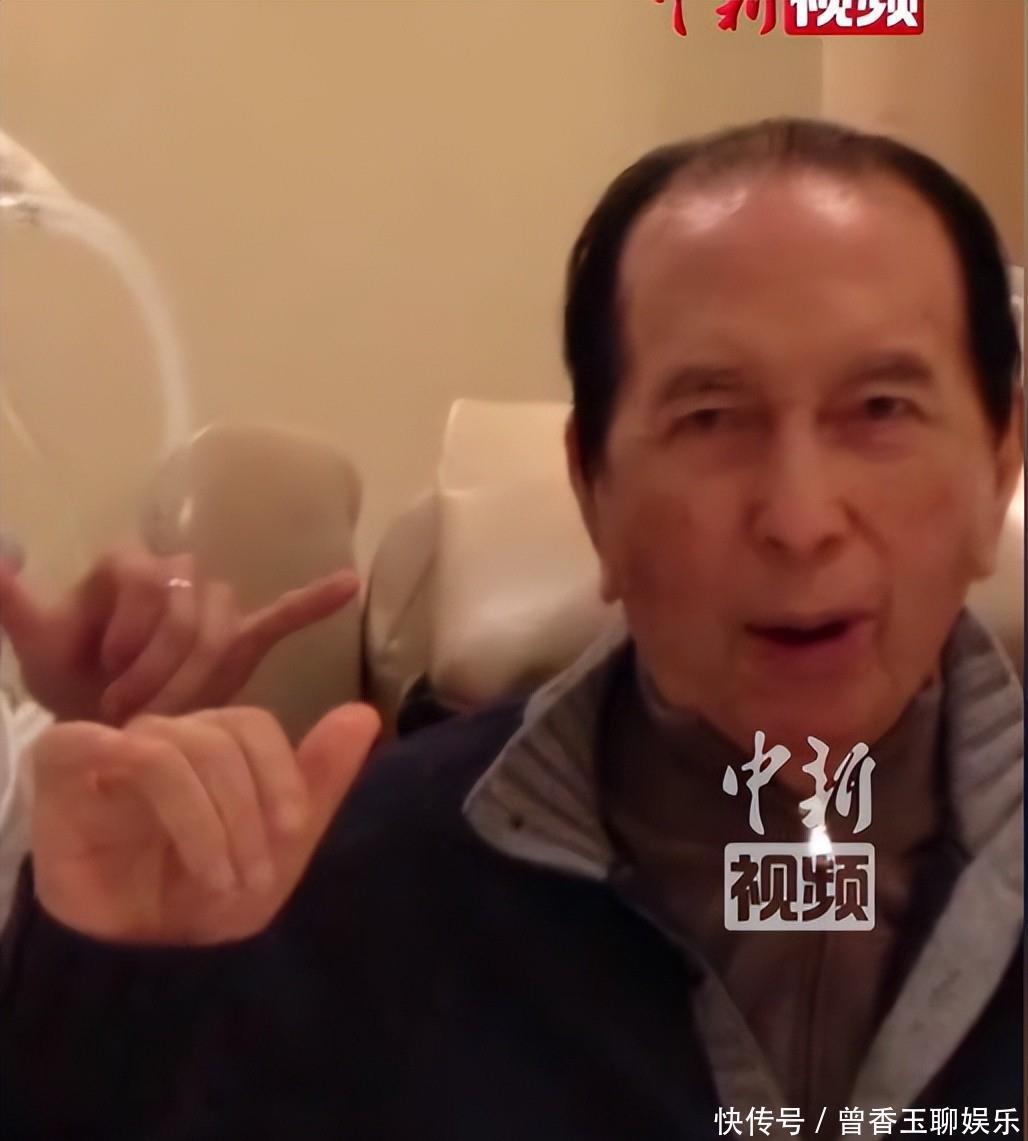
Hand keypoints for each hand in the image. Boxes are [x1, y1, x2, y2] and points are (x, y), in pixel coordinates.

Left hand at [0, 549, 359, 724]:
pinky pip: (282, 614)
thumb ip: (15, 603)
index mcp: (129, 566)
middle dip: (163, 671)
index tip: (105, 691)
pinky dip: (313, 601)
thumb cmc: (69, 677)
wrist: (104, 716)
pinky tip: (347, 585)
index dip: (129, 639)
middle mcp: (178, 574)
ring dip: (201, 676)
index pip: (146, 581)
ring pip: (226, 628)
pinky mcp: (246, 636)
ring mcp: (216, 606)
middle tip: (141, 716)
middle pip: (190, 611)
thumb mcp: (34, 642)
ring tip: (177, 714)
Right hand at [30, 703, 380, 943]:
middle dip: (253, 808)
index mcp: (208, 746)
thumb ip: (318, 780)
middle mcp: (163, 737)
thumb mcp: (276, 848)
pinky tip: (198, 862)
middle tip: (256, 875)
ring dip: (220, 821)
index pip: (253, 724)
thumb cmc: (198, 904)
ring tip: (225, 882)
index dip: (281, 773)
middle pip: (224, 733)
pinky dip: (184, 811)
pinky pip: (134, 754)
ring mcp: (112, 744)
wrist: (131, 966)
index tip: (293, 832)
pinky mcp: (68, 760)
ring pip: (186, 745)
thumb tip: (366, 713)